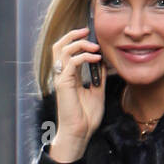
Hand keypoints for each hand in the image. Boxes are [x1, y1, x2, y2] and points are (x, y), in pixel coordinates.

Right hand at [48, 26, 105, 160]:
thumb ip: (99, 77)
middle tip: (87, 30)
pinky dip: (85, 57)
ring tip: (95, 47)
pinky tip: (96, 59)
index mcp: (68, 76)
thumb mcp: (97, 92)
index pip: (67, 51)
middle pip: (59, 46)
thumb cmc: (86, 118)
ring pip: (63, 50)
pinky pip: (71, 62)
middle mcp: (62, 75)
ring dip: (80, 44)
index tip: (91, 36)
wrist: (80, 133)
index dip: (76, 40)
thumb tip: (103, 63)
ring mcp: (61, 79)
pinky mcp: (63, 84)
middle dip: (73, 35)